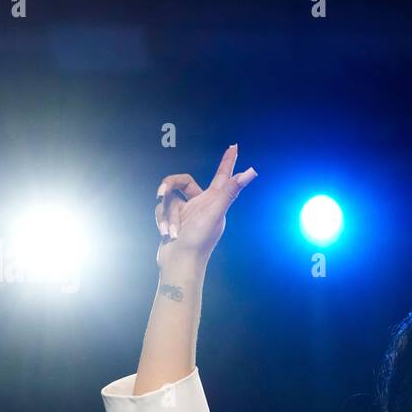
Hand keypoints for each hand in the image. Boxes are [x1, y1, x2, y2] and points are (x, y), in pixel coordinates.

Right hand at [155, 144, 257, 273]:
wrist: (178, 264)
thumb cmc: (197, 241)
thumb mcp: (214, 213)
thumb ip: (229, 191)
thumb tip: (251, 172)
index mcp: (213, 201)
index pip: (222, 176)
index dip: (227, 161)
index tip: (233, 147)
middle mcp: (201, 204)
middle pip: (181, 181)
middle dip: (168, 187)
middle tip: (160, 193)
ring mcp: (186, 212)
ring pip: (168, 198)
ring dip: (166, 215)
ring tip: (171, 231)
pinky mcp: (173, 220)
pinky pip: (162, 211)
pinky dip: (162, 222)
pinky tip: (167, 235)